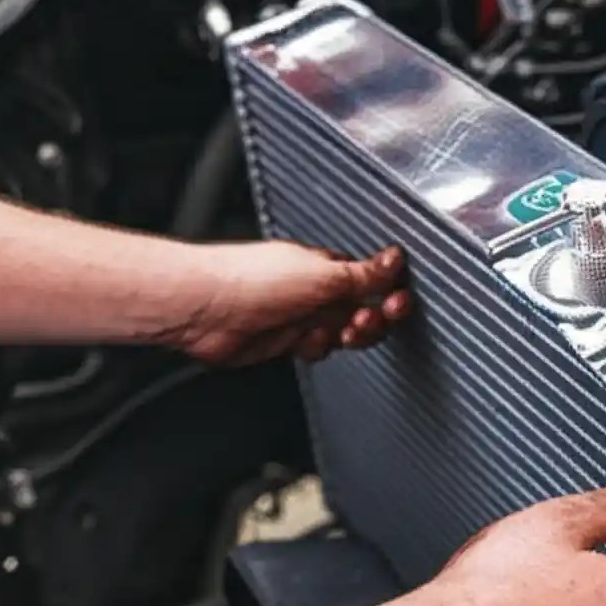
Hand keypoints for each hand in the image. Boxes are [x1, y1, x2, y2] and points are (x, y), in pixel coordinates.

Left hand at [176, 242, 411, 364]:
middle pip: (364, 308)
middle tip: (364, 321)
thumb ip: (364, 274)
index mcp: (329, 266)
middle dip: (372, 319)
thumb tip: (397, 257)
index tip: (396, 303)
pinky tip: (305, 341)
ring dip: (347, 336)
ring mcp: (302, 314)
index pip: (373, 279)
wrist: (209, 309)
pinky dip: (317, 348)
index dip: (390, 293)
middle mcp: (318, 288)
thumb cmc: (254, 280)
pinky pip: (318, 348)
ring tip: (339, 331)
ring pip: (343, 332)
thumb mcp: (322, 275)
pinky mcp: (287, 340)